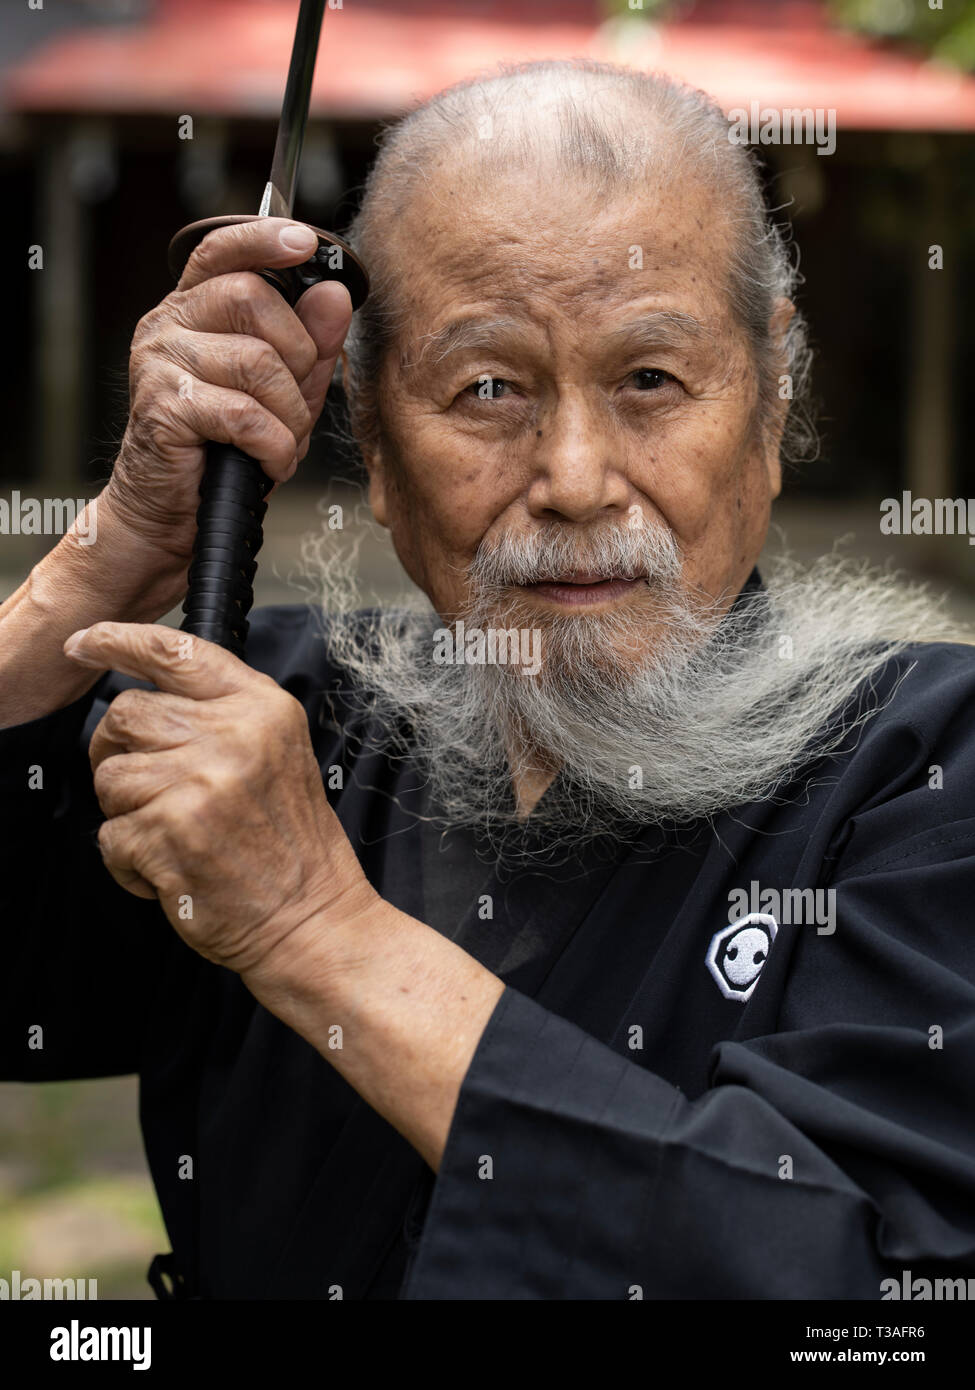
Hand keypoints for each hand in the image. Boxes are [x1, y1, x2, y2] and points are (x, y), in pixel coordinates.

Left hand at [64, 621, 375, 978]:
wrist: (311, 917)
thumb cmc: (291, 844)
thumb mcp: (278, 753)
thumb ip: (222, 715)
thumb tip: (145, 695)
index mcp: (260, 709)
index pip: (176, 652)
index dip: (118, 641)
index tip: (85, 646)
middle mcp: (232, 736)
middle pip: (126, 712)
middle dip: (118, 750)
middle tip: (144, 786)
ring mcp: (200, 783)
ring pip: (109, 775)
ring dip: (126, 811)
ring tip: (170, 834)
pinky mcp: (170, 833)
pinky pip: (109, 834)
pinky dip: (128, 861)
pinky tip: (169, 869)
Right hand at [103, 217, 353, 581]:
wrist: (172, 514)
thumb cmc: (225, 450)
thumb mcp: (282, 392)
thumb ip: (309, 343)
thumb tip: (334, 293)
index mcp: (193, 309)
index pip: (222, 250)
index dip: (263, 237)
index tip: (306, 241)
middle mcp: (168, 325)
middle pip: (254, 300)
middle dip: (298, 356)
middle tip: (294, 404)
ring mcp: (159, 363)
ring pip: (257, 362)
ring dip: (289, 414)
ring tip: (279, 443)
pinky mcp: (163, 407)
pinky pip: (245, 414)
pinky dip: (273, 446)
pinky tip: (266, 462)